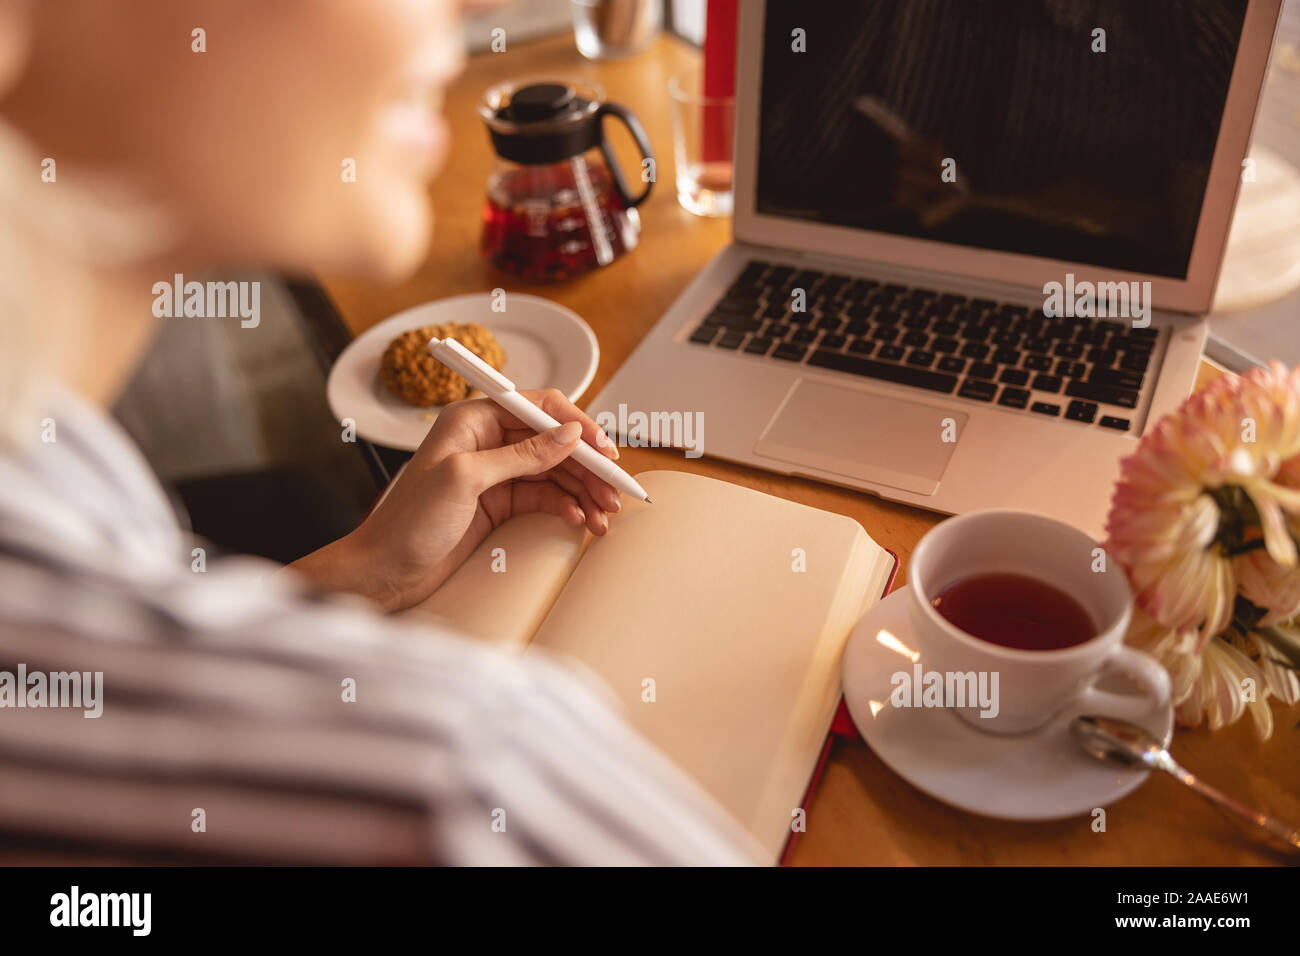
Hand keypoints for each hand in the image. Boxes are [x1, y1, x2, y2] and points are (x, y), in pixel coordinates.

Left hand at [291, 389, 620, 611]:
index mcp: (473, 419)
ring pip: (554, 471)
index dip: (576, 425)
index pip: (539, 407)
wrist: (384, 571)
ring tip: (603, 514)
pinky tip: (579, 520)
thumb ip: (521, 455)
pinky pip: (545, 497)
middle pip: (553, 441)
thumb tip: (568, 434)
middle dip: (587, 465)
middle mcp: (487, 440)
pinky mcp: (500, 503)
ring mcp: (496, 472)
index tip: (604, 449)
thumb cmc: (407, 521)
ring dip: (583, 490)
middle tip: (613, 490)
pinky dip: (566, 507)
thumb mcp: (466, 479)